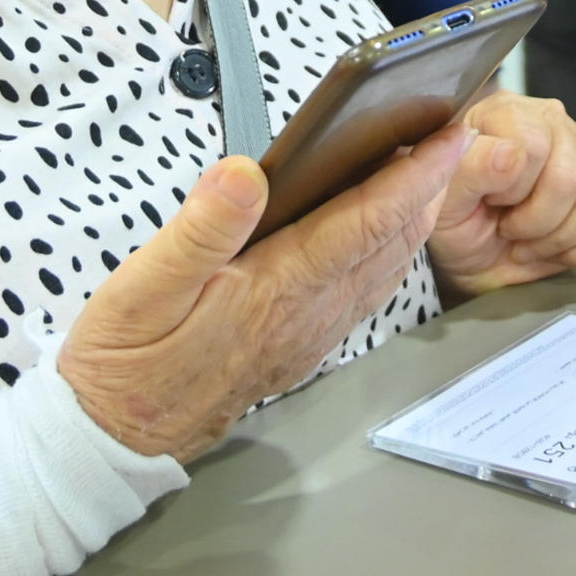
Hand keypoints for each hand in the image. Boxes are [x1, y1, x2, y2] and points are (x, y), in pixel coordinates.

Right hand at [57, 129, 467, 461]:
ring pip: (384, 267)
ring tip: (435, 171)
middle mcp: (306, 312)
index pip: (364, 222)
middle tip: (460, 134)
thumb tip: (246, 172)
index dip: (414, 175)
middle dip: (431, 185)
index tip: (450, 135)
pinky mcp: (299, 345)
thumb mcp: (142, 289)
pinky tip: (388, 234)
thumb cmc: (124, 362)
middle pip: (390, 241)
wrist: (116, 441)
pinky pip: (364, 291)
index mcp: (275, 289)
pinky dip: (389, 252)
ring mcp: (308, 332)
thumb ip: (200, 230)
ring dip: (416, 217)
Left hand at [428, 90, 575, 296]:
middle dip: (537, 221)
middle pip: (571, 176)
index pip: (536, 143)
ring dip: (560, 238)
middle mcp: (554, 122)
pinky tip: (557, 248)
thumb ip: (469, 167)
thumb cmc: (451, 218)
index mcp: (508, 112)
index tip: (492, 203)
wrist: (469, 252)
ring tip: (530, 241)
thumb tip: (512, 154)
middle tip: (509, 230)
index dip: (515, 187)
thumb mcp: (438, 197)